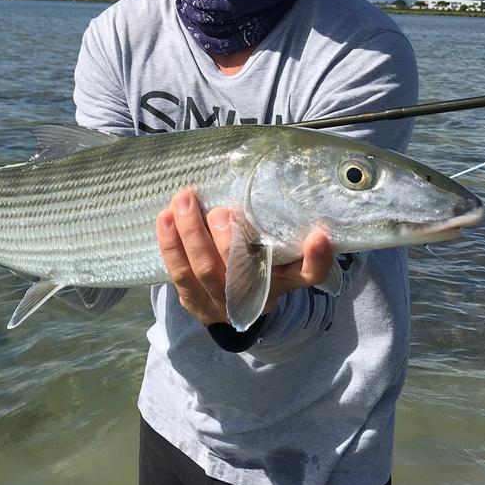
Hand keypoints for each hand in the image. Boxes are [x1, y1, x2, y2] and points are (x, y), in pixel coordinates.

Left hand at [156, 189, 334, 327]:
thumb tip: (278, 178)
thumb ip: (282, 227)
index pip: (310, 274)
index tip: (319, 236)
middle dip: (228, 243)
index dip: (316, 259)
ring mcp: (223, 305)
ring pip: (204, 272)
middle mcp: (257, 297)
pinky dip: (170, 245)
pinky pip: (179, 275)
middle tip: (219, 211)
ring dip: (190, 235)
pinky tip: (165, 218)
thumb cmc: (259, 264)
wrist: (236, 305)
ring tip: (183, 202)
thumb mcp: (279, 251)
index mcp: (286, 281)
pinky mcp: (195, 303)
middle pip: (242, 275)